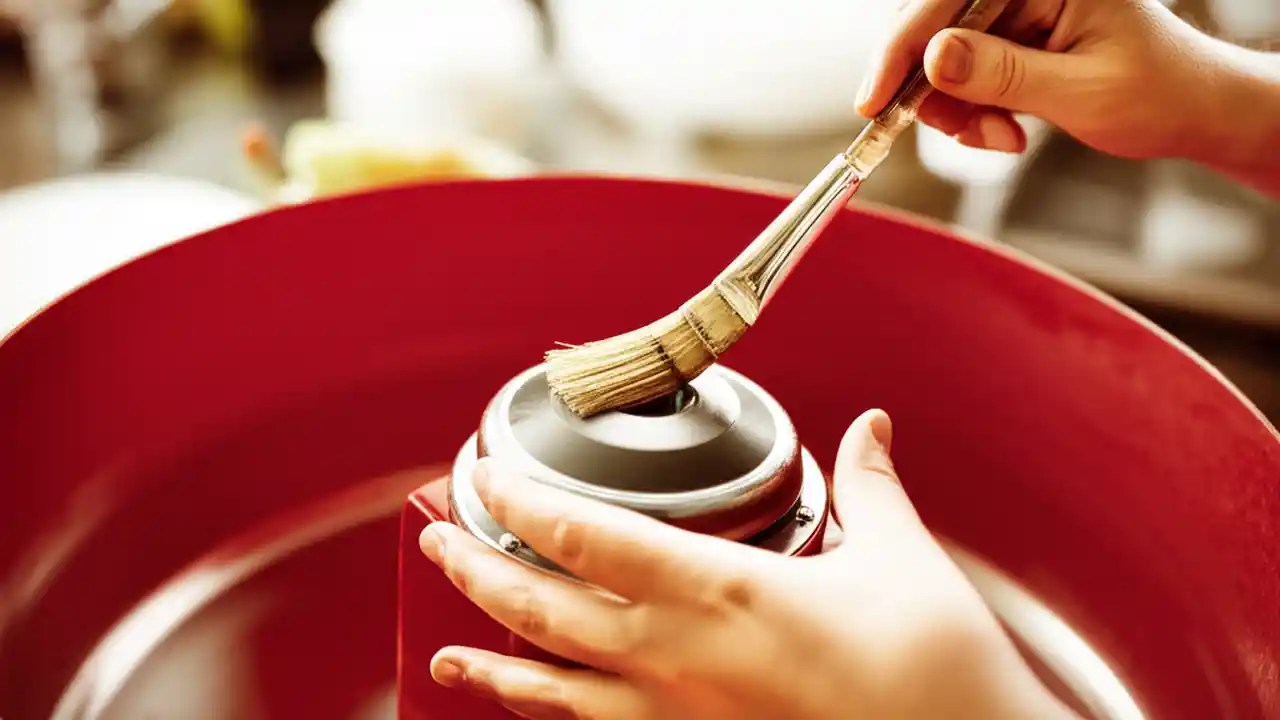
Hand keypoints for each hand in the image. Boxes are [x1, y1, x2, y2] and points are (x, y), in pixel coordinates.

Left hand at [418, 410, 1077, 718]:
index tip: (482, 476)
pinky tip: (529, 708)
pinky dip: (548, 716)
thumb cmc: (938, 674)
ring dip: (492, 657)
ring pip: (554, 687)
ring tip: (445, 646)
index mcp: (724, 590)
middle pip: (543, 610)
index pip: (587, 538)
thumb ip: (871, 485)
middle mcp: (683, 658)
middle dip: (477, 571)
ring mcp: (681, 718)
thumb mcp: (903, 560)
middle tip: (436, 538)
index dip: (521, 504)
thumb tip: (872, 427)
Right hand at [857, 0, 1279, 194]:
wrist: (1192, 111)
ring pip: (940, 58)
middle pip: (933, 27)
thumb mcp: (1081, 91)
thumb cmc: (1159, 93)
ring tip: (1000, 138)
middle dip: (932, 89)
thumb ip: (1004, 74)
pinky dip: (970, 113)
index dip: (902, 48)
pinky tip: (1005, 131)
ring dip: (955, 110)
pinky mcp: (1009, 40)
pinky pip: (960, 74)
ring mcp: (1014, 12)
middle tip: (956, 132)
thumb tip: (933, 58)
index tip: (874, 102)